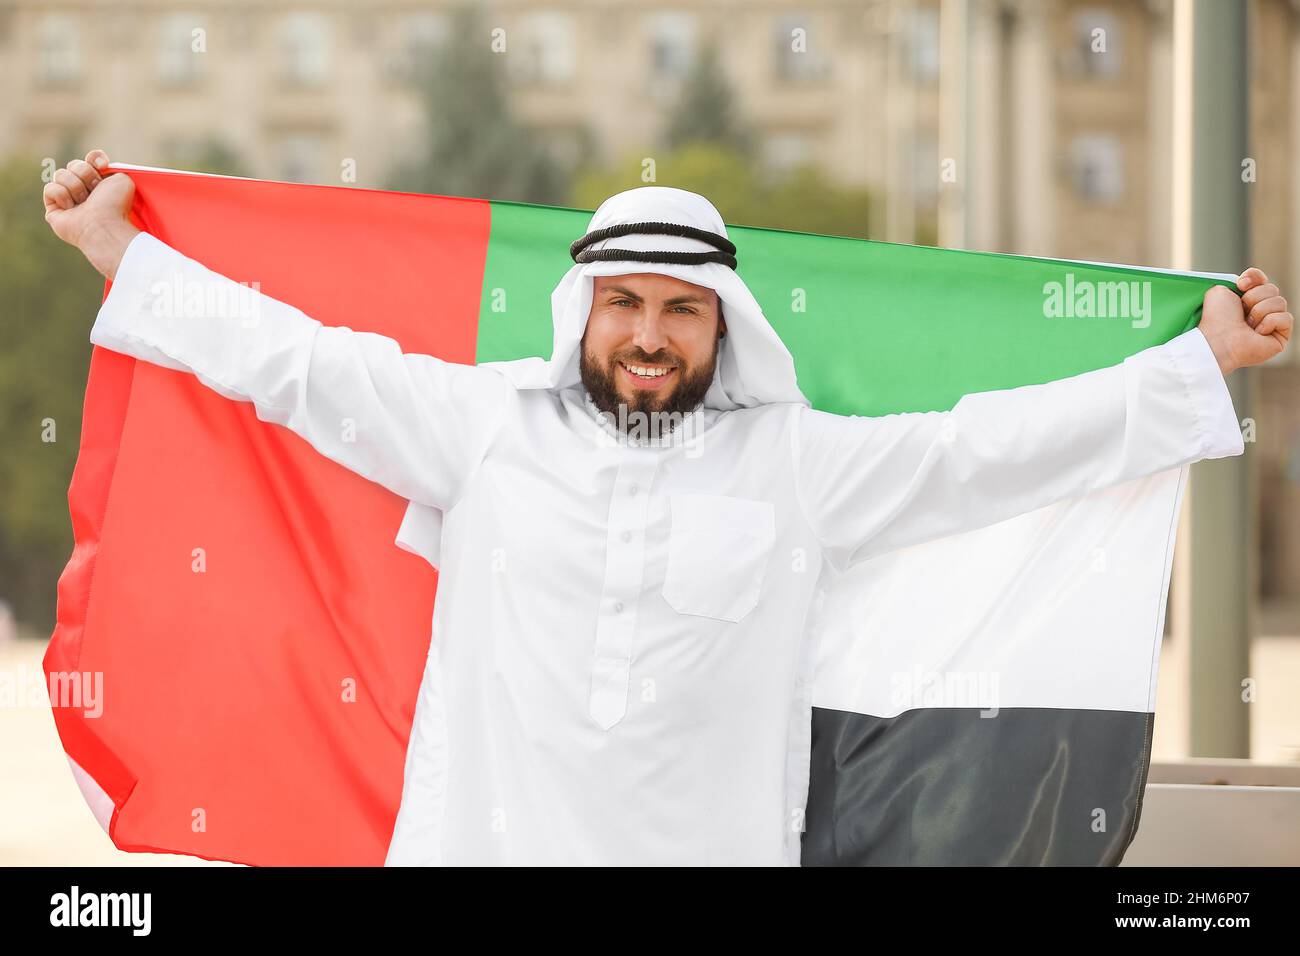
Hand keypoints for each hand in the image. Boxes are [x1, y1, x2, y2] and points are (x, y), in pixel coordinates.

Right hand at [42, 149, 139, 278]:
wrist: (104, 225)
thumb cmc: (116, 205)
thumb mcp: (122, 179)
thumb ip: (111, 167)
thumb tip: (98, 162)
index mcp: (100, 184)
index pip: (90, 159)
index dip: (94, 159)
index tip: (103, 165)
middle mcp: (84, 190)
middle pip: (74, 164)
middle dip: (85, 174)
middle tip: (95, 190)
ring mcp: (67, 199)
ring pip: (60, 174)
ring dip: (75, 186)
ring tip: (84, 202)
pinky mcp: (53, 207)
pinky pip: (50, 188)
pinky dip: (62, 195)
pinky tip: (71, 208)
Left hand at [1198, 268, 1291, 374]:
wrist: (1218, 340)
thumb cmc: (1216, 319)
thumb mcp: (1220, 291)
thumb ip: (1235, 281)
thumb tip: (1249, 280)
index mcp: (1246, 299)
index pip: (1261, 279)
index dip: (1254, 278)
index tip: (1241, 285)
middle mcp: (1261, 310)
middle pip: (1272, 289)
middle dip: (1254, 297)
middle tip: (1241, 311)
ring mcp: (1272, 323)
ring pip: (1280, 302)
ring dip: (1259, 311)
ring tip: (1247, 325)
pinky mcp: (1281, 336)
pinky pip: (1286, 318)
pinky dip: (1269, 323)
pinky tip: (1257, 333)